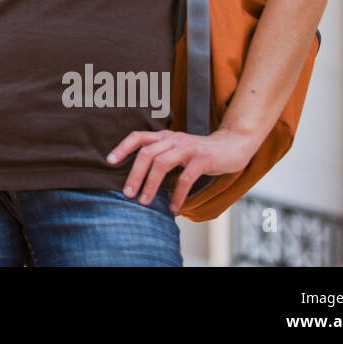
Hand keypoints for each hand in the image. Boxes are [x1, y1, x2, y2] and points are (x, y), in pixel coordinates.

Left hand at [106, 128, 258, 213]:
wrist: (232, 146)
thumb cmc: (201, 152)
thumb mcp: (178, 149)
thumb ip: (162, 155)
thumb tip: (140, 178)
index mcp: (165, 136)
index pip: (138, 137)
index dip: (123, 147)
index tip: (109, 161)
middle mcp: (173, 139)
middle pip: (146, 153)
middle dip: (134, 175)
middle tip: (127, 194)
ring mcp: (188, 148)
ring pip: (161, 164)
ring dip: (150, 185)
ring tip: (144, 202)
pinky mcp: (202, 159)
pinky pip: (185, 178)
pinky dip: (177, 194)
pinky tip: (173, 207)